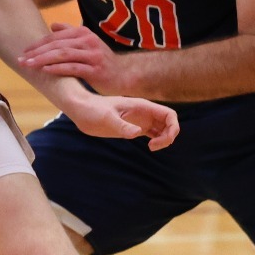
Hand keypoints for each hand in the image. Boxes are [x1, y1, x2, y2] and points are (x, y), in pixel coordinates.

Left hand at [20, 22, 131, 93]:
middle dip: (37, 52)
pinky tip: (45, 71)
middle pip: (57, 45)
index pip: (55, 36)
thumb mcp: (87, 43)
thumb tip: (53, 25)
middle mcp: (88, 41)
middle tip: (22, 59)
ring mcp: (92, 55)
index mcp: (83, 33)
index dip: (38, 44)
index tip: (24, 51)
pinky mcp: (95, 70)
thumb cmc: (102, 61)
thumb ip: (71, 33)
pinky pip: (73, 68)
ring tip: (29, 65)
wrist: (125, 75)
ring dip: (43, 60)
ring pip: (63, 55)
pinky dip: (57, 68)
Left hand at [65, 90, 179, 151]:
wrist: (81, 110)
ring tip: (151, 148)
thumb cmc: (92, 110)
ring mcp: (140, 120)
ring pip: (162, 129)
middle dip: (168, 136)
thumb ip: (122, 125)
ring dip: (163, 139)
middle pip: (168, 123)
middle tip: (152, 147)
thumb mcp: (106, 118)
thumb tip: (138, 133)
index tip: (158, 141)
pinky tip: (149, 147)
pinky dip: (157, 141)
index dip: (173, 127)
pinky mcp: (133, 127)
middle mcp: (144, 112)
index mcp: (142, 106)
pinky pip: (153, 133)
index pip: (169, 114)